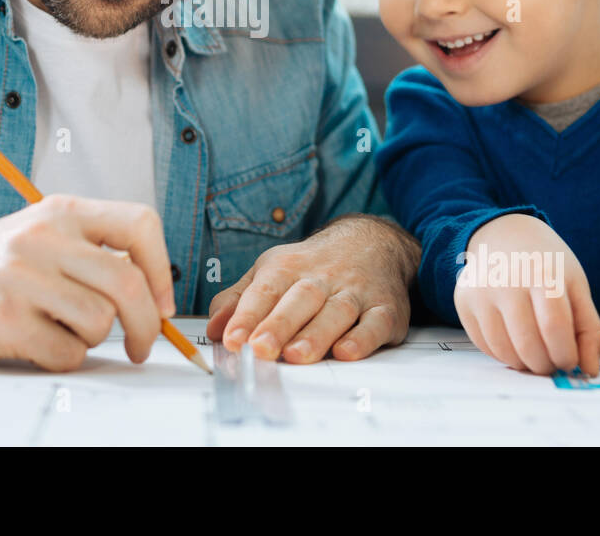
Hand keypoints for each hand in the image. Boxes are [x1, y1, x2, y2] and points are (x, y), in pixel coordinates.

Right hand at [0, 194, 175, 370]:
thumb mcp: (41, 233)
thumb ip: (92, 250)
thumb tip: (155, 293)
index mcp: (60, 211)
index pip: (139, 224)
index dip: (162, 268)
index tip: (161, 302)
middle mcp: (44, 238)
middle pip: (127, 284)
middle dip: (147, 325)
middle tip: (143, 344)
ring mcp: (23, 278)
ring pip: (100, 322)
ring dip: (93, 338)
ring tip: (64, 329)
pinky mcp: (5, 320)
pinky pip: (67, 353)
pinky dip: (64, 357)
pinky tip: (40, 343)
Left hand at [205, 215, 418, 362]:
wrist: (372, 242)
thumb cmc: (312, 266)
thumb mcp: (270, 271)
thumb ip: (238, 300)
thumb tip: (214, 329)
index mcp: (288, 268)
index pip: (264, 290)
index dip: (246, 315)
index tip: (231, 340)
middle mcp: (322, 278)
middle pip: (300, 299)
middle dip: (279, 325)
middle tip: (260, 350)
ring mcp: (355, 292)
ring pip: (336, 312)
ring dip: (316, 335)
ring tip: (296, 356)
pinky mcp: (385, 309)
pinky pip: (375, 322)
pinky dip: (363, 338)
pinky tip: (347, 351)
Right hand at [455, 213, 599, 375]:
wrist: (503, 235)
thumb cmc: (544, 262)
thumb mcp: (576, 286)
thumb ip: (588, 330)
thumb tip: (590, 370)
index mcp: (542, 272)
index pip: (554, 327)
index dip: (566, 354)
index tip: (570, 361)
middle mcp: (506, 280)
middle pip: (527, 343)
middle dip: (545, 365)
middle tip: (552, 362)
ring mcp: (480, 291)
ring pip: (504, 350)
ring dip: (524, 364)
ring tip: (535, 355)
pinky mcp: (463, 301)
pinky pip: (484, 345)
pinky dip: (503, 354)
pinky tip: (514, 343)